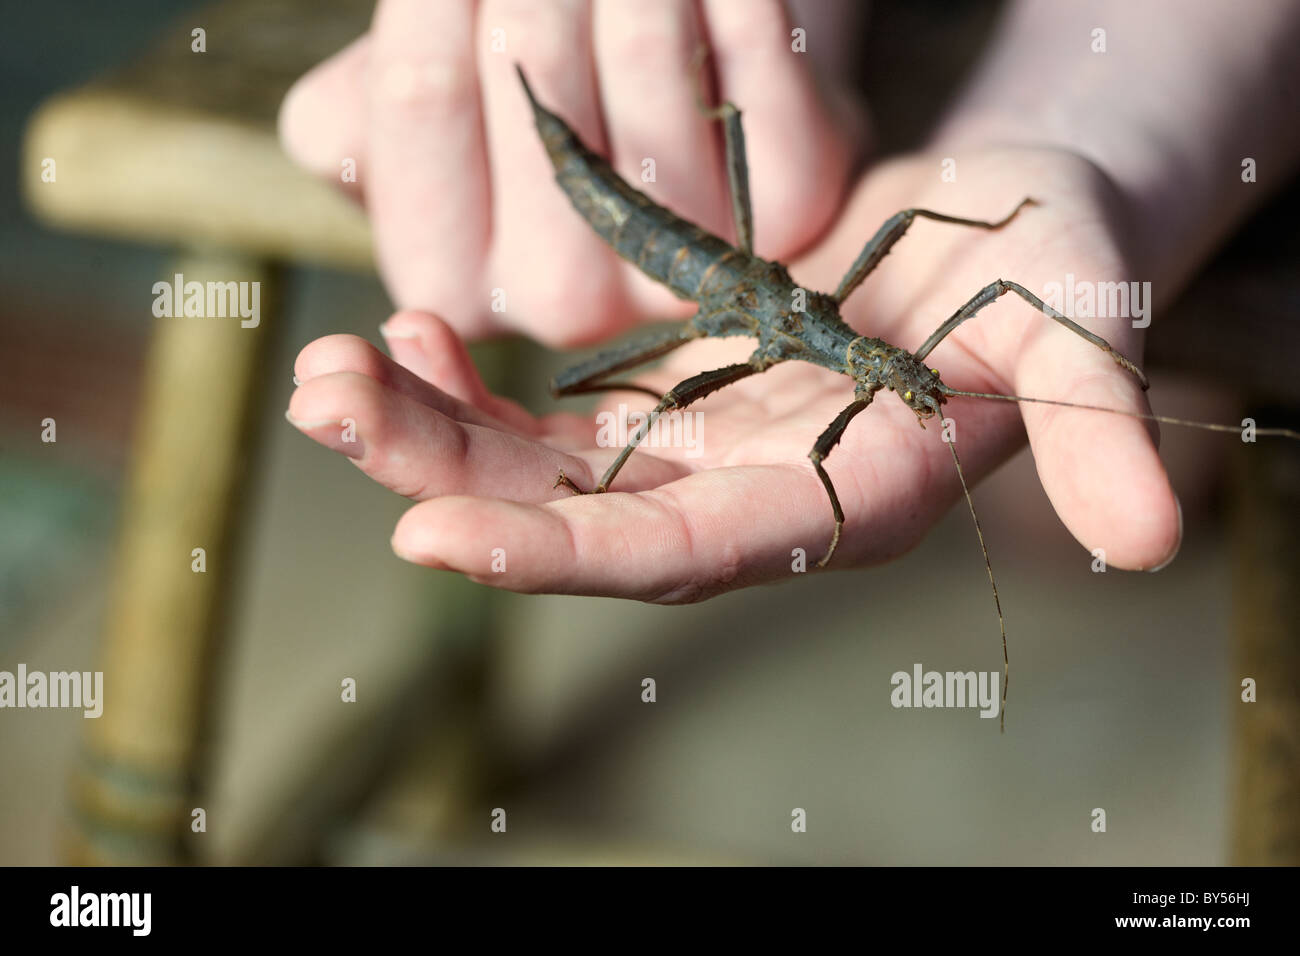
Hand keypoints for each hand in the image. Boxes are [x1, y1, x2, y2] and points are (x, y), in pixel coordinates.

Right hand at [278, 0, 862, 344]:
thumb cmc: (546, 61)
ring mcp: (689, 266)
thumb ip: (365, 118)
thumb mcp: (434, 90)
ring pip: (646, 71)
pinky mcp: (792, 210)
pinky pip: (755, 68)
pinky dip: (736, 2)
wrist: (691, 46)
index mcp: (458, 278)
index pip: (424, 107)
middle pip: (538, 101)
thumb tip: (343, 136)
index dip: (434, 14)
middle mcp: (571, 301)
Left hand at [287, 147, 1180, 600]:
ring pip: (539, 466)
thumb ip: (1099, 424)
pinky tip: (406, 334)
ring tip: (327, 374)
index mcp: (835, 501)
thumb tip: (1153, 538)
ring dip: (426, 429)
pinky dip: (468, 380)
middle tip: (323, 411)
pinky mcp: (668, 388)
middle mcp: (749, 491)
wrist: (1008, 225)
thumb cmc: (1050, 273)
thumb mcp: (1081, 329)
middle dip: (445, 480)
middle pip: (578, 517)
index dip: (561, 555)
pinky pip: (547, 407)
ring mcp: (698, 443)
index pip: (683, 553)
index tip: (431, 536)